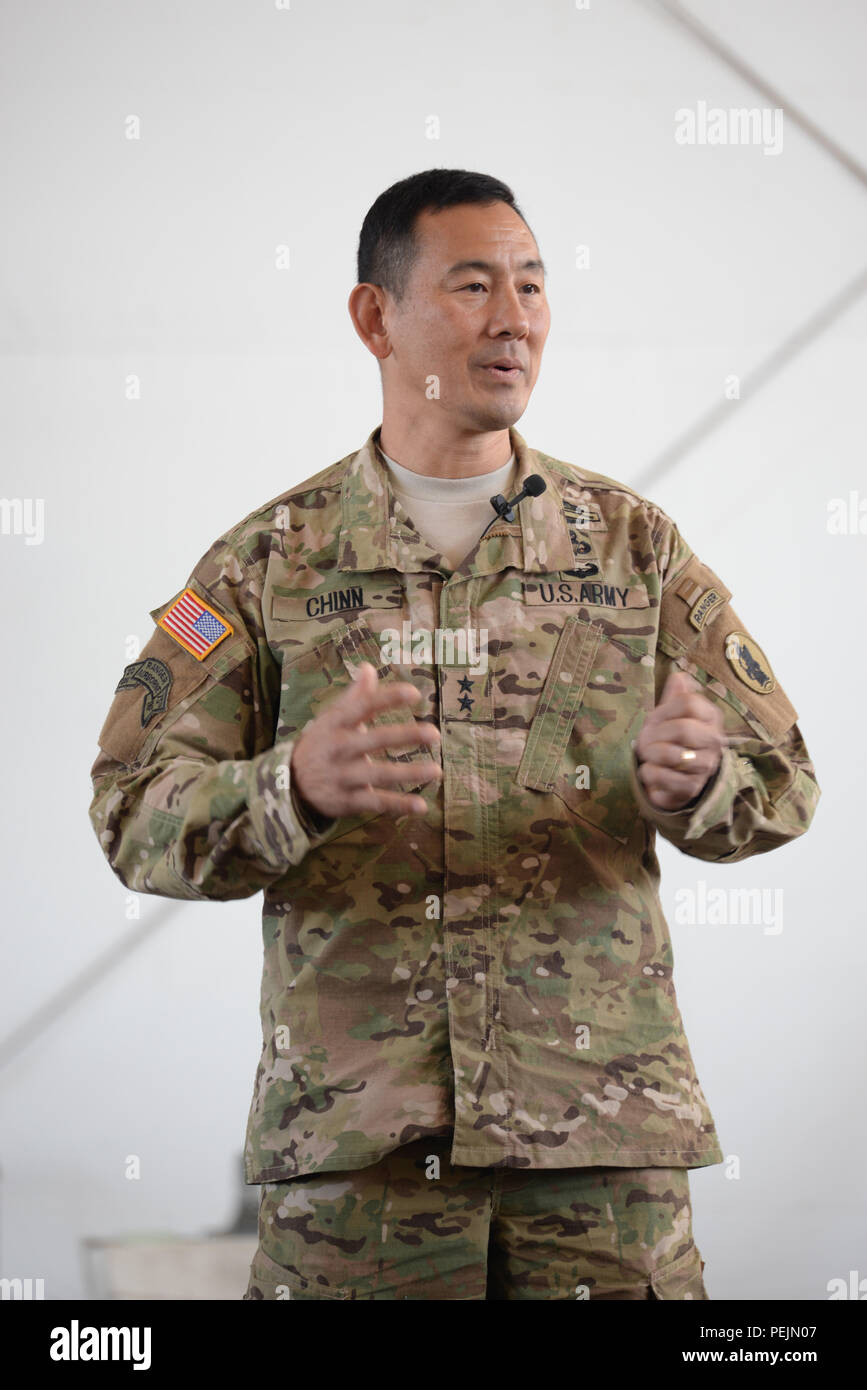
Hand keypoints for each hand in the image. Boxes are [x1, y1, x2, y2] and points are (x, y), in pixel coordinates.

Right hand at [289, 661, 441, 818]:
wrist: (290, 784)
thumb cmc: (321, 744)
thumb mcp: (331, 719)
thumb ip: (355, 697)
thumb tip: (368, 668)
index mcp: (336, 723)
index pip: (363, 706)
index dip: (388, 698)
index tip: (415, 693)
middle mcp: (339, 749)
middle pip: (375, 740)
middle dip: (406, 736)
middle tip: (435, 734)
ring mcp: (342, 776)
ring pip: (379, 774)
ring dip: (409, 773)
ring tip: (436, 770)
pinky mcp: (347, 801)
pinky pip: (376, 803)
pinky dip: (399, 806)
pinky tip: (421, 806)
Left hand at [634, 670, 724, 810]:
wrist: (676, 778)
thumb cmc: (672, 740)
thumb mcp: (671, 715)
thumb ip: (674, 696)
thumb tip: (679, 675)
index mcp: (710, 717)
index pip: (689, 702)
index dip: (663, 710)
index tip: (653, 719)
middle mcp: (714, 741)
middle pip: (682, 728)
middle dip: (654, 734)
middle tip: (643, 740)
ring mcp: (706, 766)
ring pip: (672, 755)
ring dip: (649, 754)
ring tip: (647, 755)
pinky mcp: (692, 788)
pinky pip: (663, 776)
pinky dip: (648, 773)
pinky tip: (650, 771)